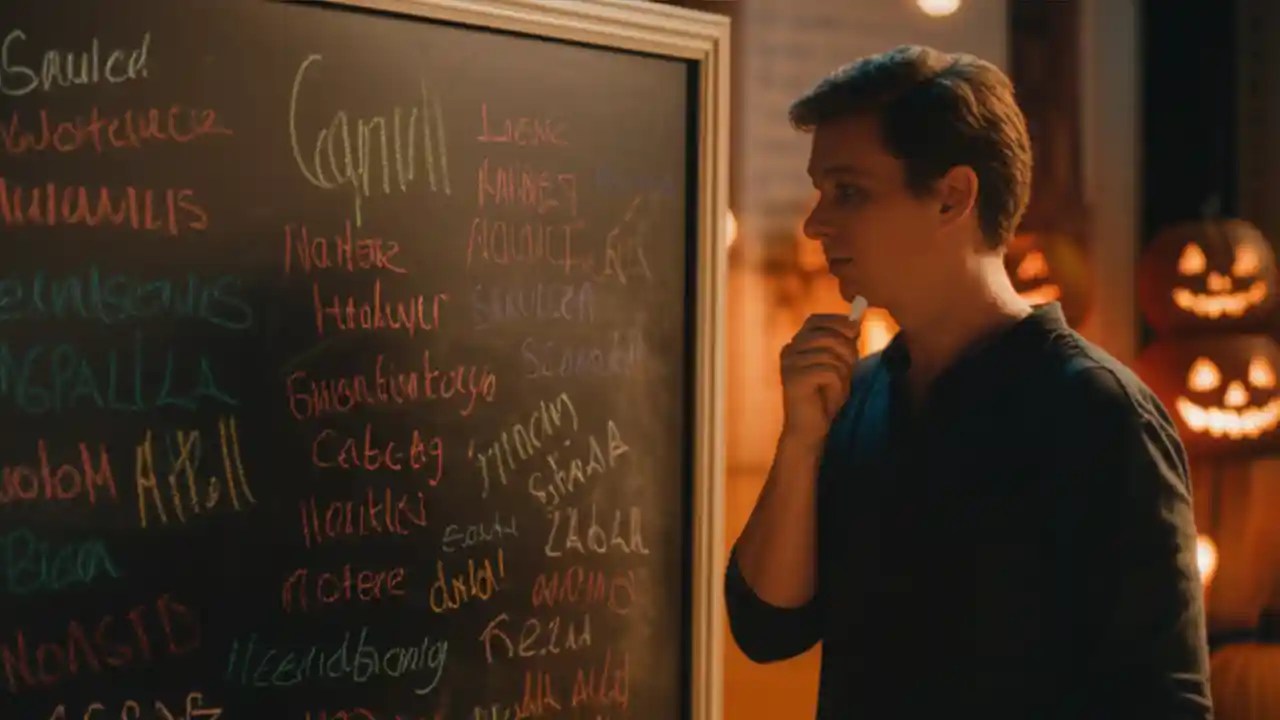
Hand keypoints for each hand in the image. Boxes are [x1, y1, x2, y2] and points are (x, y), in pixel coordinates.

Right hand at [779, 313, 861, 443]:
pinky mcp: (795, 379)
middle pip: (827, 335)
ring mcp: (790, 364)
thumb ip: (843, 343)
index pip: (816, 320)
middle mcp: (789, 351)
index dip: (838, 322)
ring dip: (842, 373)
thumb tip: (856, 319)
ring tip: (835, 388)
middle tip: (847, 370)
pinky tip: (829, 397)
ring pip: (831, 354)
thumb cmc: (824, 397)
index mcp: (796, 345)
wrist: (810, 430)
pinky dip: (837, 386)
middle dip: (846, 351)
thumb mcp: (838, 364)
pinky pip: (829, 371)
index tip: (855, 332)